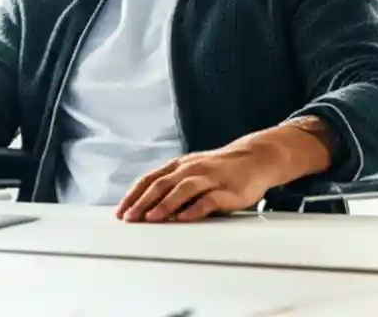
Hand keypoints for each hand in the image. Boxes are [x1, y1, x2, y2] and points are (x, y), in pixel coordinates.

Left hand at [115, 142, 285, 222]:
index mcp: (178, 166)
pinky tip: (184, 218)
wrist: (256, 158)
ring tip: (151, 219)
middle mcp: (191, 169)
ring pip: (182, 189)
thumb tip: (145, 205)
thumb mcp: (192, 170)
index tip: (120, 212)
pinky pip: (209, 199)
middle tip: (129, 218)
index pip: (148, 179)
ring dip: (164, 204)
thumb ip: (172, 184)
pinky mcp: (228, 190)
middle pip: (161, 184)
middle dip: (142, 202)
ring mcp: (209, 178)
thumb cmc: (219, 168)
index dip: (133, 195)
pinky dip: (195, 208)